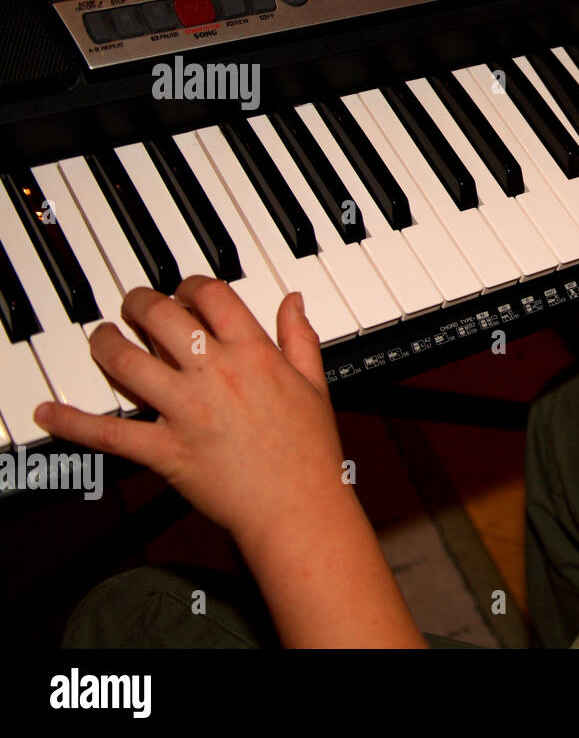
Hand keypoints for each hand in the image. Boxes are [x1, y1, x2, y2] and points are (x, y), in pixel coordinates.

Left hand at [33, 277, 348, 547]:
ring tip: (101, 339)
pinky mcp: (165, 450)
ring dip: (105, 344)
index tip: (184, 293)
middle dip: (140, 304)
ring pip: (127, 363)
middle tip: (134, 306)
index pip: (211, 296)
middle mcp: (215, 374)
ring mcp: (186, 411)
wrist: (297, 505)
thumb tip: (292, 302)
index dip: (190, 286)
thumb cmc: (309, 451)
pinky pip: (110, 434)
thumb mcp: (314, 384)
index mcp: (254, 354)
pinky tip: (51, 413)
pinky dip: (74, 423)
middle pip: (161, 317)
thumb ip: (300, 338)